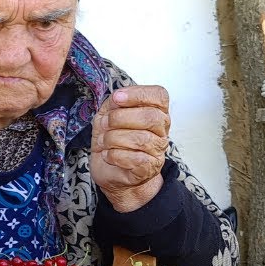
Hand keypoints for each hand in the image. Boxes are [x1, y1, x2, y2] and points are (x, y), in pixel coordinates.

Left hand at [91, 85, 169, 212]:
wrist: (110, 171)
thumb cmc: (111, 141)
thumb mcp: (106, 116)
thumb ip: (113, 104)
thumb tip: (117, 98)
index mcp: (155, 111)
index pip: (159, 96)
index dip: (138, 94)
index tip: (117, 98)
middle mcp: (161, 129)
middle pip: (151, 117)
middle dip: (120, 118)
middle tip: (105, 124)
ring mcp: (158, 149)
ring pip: (141, 139)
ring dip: (113, 139)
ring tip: (104, 142)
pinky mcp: (150, 168)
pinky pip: (135, 158)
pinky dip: (115, 155)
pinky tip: (108, 155)